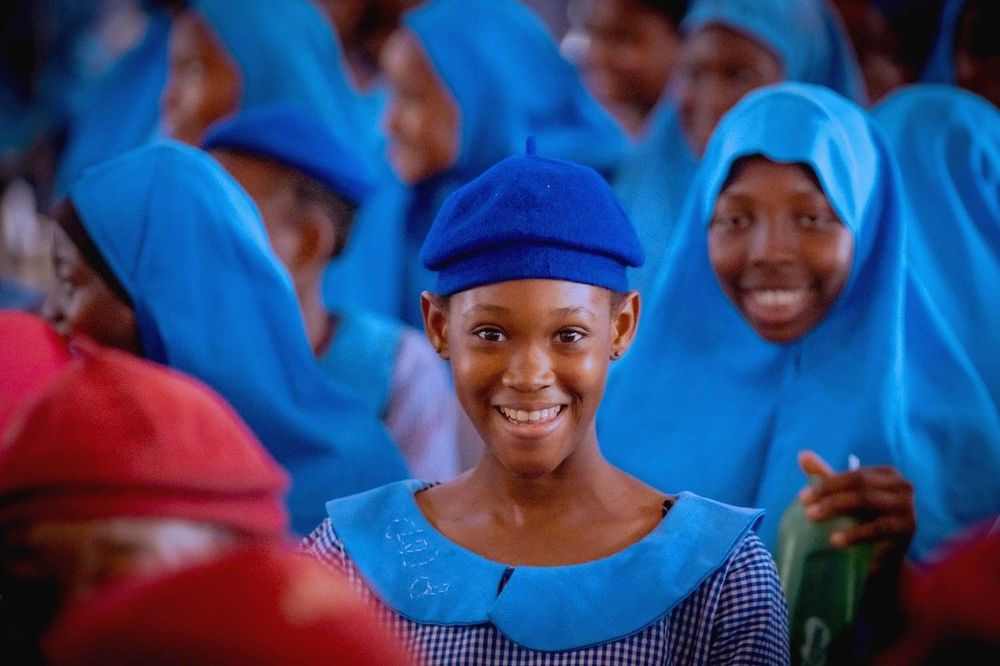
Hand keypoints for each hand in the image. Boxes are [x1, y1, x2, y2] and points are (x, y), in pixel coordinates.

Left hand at [796, 450, 914, 559]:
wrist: (883, 558)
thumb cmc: (862, 521)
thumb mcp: (843, 497)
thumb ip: (825, 475)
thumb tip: (803, 455)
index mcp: (887, 474)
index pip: (853, 475)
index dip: (827, 484)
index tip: (802, 497)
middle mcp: (902, 486)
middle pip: (859, 484)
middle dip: (829, 494)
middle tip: (806, 510)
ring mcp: (907, 507)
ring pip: (866, 501)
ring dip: (836, 508)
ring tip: (813, 519)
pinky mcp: (907, 529)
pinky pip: (878, 528)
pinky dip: (854, 534)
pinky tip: (834, 541)